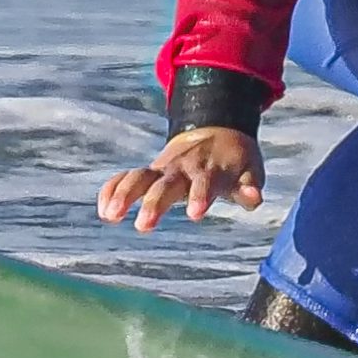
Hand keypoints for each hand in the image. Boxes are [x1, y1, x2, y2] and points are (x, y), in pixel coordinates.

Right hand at [98, 126, 263, 232]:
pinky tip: (103, 210)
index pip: (204, 183)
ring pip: (138, 177)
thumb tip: (254, 199)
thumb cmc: (236, 161)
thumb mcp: (250, 171)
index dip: (200, 197)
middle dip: (153, 203)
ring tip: (110, 215)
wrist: (217, 130)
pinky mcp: (149, 172)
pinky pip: (125, 177)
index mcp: (209, 169)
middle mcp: (182, 168)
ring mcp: (163, 168)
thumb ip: (250, 187)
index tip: (194, 214)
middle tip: (142, 226)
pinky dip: (112, 189)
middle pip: (165, 184)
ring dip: (123, 194)